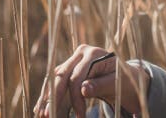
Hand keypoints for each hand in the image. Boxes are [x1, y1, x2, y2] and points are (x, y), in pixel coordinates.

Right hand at [33, 44, 149, 117]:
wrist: (124, 77)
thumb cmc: (123, 80)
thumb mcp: (117, 83)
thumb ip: (101, 85)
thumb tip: (83, 89)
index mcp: (94, 54)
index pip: (77, 77)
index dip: (76, 98)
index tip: (80, 115)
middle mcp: (81, 53)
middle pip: (62, 76)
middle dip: (54, 98)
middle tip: (49, 117)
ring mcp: (73, 60)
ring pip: (55, 79)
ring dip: (47, 98)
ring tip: (42, 115)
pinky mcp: (68, 69)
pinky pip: (55, 83)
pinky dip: (48, 96)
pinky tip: (40, 110)